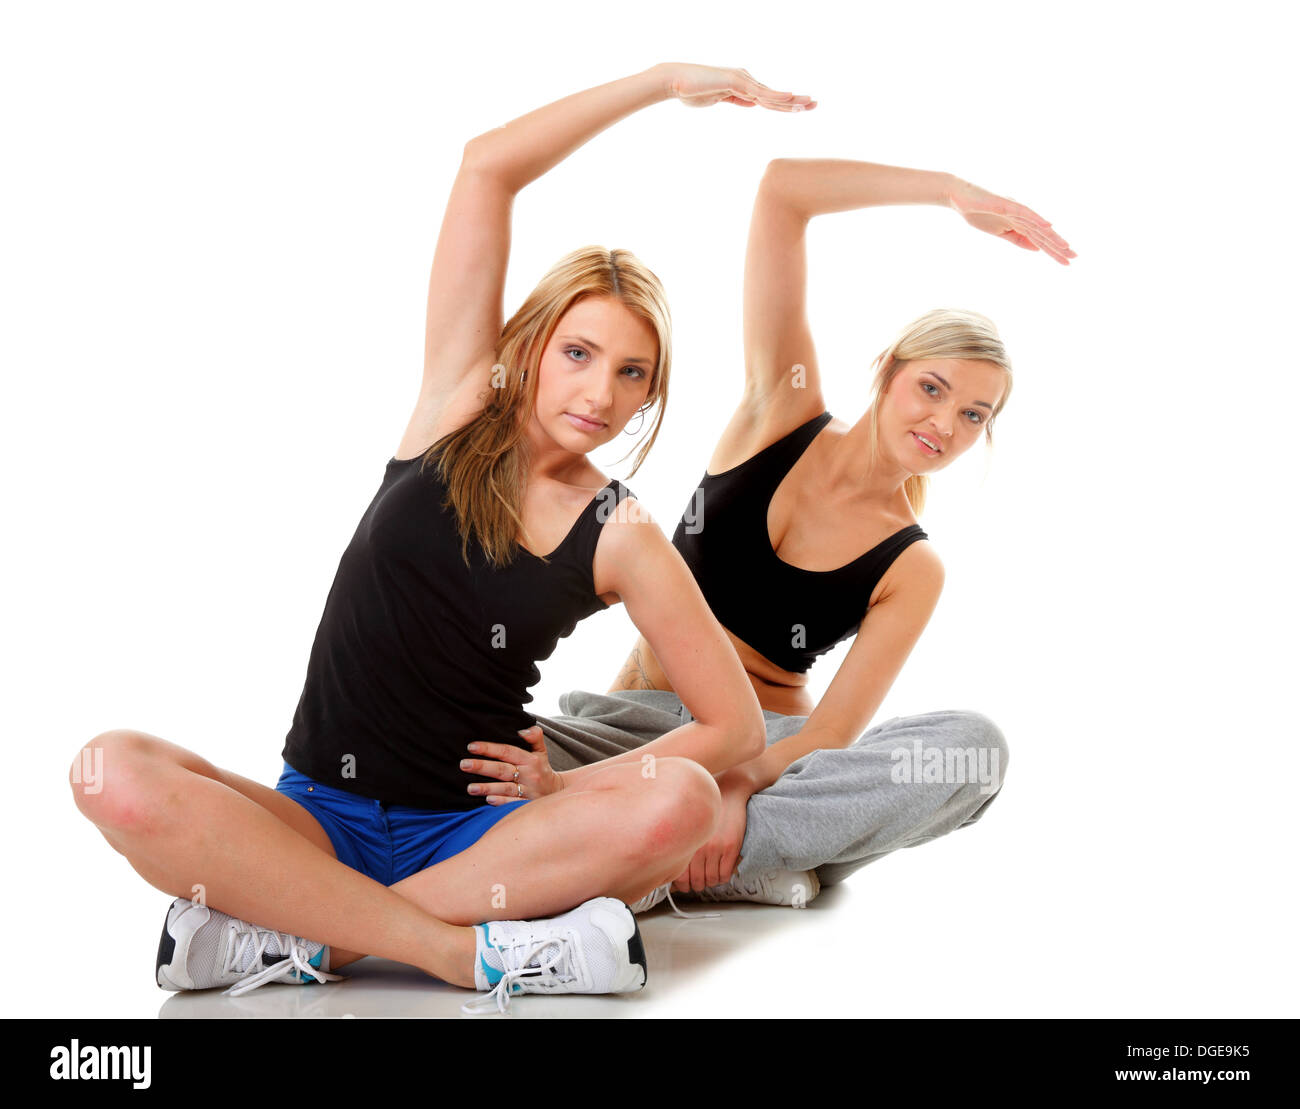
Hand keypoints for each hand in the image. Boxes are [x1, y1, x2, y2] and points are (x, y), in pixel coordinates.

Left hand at [462, 725, 563, 803]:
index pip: (507, 751)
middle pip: (502, 769)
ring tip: (470, 788)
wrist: (559, 793)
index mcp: (530, 759)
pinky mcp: (527, 805)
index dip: (489, 748)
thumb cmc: (543, 770)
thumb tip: (523, 729)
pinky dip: (501, 802)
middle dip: (482, 766)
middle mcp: (528, 775)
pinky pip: (512, 803)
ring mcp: (528, 791)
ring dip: (487, 788)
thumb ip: (535, 737)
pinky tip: (488, 801)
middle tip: (464, 764)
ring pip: (505, 788)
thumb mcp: (542, 751)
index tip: (471, 747)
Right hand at [657, 62, 815, 111]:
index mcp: (743, 87)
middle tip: (816, 104)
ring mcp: (741, 80)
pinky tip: (789, 98)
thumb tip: (752, 103)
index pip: (768, 99)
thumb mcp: (720, 99)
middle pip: (774, 95)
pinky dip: (775, 96)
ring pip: (770, 94)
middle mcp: (746, 81)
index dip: (786, 104)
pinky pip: (759, 92)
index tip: (802, 108)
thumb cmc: (693, 91)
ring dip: (790, 100)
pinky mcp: (735, 81)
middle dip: (795, 100)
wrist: (676, 82)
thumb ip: (736, 100)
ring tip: (808, 104)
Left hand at [672, 782, 750, 892]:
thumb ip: (682, 843)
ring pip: (712, 880)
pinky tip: (721, 873)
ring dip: (711, 882)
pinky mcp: (731, 847)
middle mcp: (699, 847)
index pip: (680, 876)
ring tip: (710, 878)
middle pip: (696, 881)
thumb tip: (674, 866)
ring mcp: (716, 848)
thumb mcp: (687, 823)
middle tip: (698, 884)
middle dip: (697, 886)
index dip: (682, 885)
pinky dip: (723, 878)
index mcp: (685, 842)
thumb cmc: (705, 807)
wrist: (728, 791)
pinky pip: (726, 874)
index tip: (684, 885)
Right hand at [947, 178, 1075, 264]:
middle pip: (1042, 234)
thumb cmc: (978, 213)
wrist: (960, 198)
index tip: (1067, 261)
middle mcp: (1022, 216)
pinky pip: (1024, 212)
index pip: (1040, 240)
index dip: (1053, 251)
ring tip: (1065, 246)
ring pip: (1036, 225)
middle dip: (1057, 246)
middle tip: (1074, 258)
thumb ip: (1018, 240)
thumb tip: (1037, 249)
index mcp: (1020, 224)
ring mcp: (1015, 209)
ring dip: (1051, 236)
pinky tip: (1048, 225)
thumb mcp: (1000, 232)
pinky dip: (1036, 219)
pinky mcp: (1007, 204)